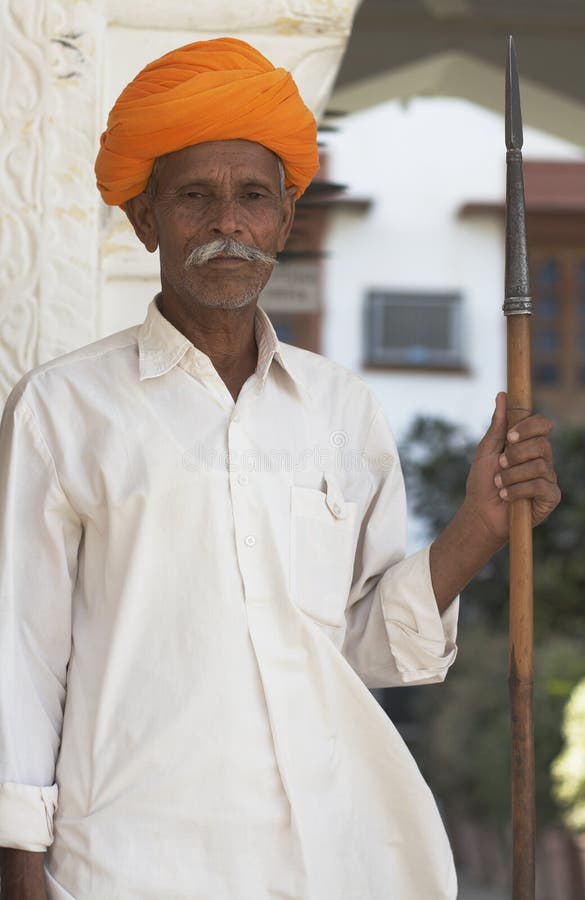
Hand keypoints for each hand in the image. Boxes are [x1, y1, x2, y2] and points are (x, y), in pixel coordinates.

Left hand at [464, 391, 560, 544]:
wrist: (480, 513)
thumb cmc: (483, 482)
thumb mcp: (487, 450)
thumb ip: (497, 425)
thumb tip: (503, 395)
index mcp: (529, 445)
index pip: (543, 425)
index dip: (529, 427)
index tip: (509, 436)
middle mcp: (542, 459)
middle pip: (543, 444)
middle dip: (516, 454)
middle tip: (500, 464)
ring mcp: (548, 478)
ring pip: (540, 465)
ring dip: (512, 475)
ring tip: (499, 484)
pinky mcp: (550, 497)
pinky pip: (540, 486)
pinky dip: (518, 490)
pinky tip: (506, 496)